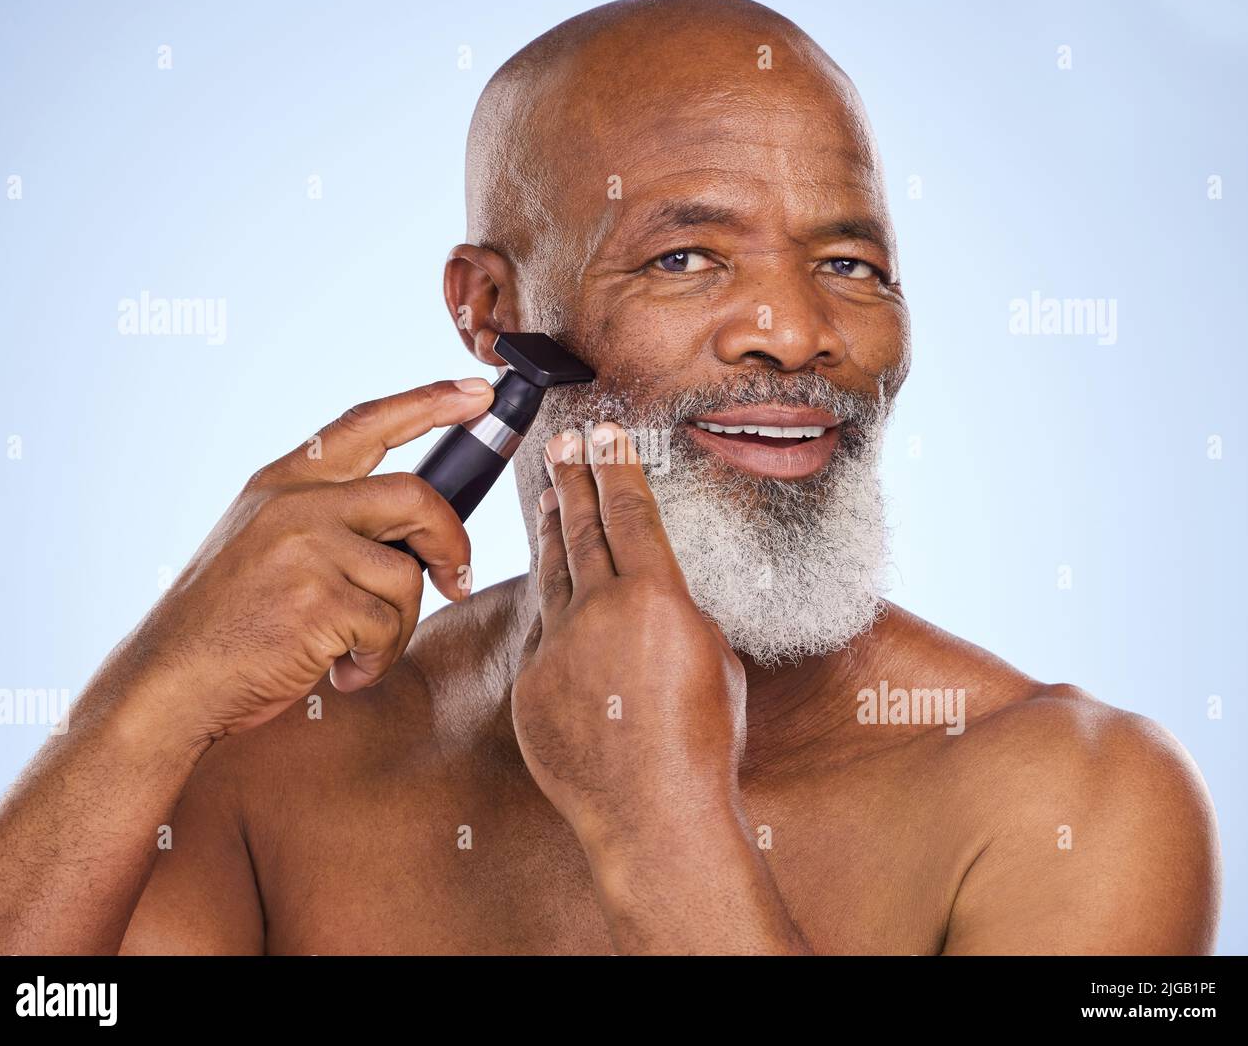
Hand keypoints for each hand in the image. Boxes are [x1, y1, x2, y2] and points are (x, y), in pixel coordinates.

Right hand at [122, 378, 493, 739]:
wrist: (168, 682)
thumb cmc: (227, 624)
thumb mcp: (263, 543)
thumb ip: (326, 519)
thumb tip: (415, 533)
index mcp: (282, 483)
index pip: (367, 423)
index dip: (428, 403)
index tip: (477, 391)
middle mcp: (295, 504)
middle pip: (415, 496)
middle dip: (450, 541)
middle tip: (457, 579)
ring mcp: (306, 549)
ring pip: (406, 575)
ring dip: (397, 627)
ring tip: (356, 652)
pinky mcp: (319, 602)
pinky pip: (388, 627)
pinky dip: (377, 660)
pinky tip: (340, 673)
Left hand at [512, 422, 747, 850]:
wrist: (654, 812)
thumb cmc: (705, 740)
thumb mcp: (717, 659)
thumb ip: (680, 618)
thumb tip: (655, 607)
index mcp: (655, 594)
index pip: (631, 512)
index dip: (617, 467)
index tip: (605, 434)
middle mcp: (598, 608)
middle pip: (580, 528)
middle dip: (572, 480)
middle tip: (561, 444)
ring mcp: (557, 646)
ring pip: (551, 574)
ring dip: (550, 531)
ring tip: (547, 498)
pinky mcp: (530, 684)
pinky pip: (543, 639)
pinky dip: (553, 618)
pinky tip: (558, 607)